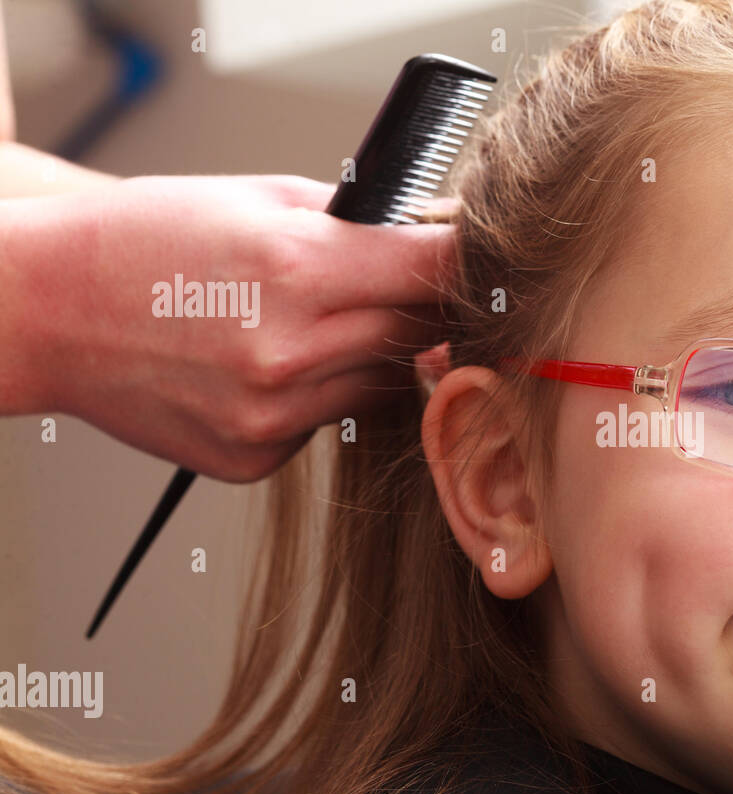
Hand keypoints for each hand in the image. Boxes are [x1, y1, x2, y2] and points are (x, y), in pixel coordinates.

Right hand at [6, 174, 459, 480]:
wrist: (49, 308)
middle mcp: (288, 352)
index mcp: (296, 269)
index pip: (433, 273)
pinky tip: (273, 363)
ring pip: (384, 384)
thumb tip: (437, 240)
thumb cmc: (147, 242)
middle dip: (427, 306)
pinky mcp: (255, 456)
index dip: (467, 263)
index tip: (484, 259)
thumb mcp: (261, 199)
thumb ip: (360, 225)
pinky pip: (330, 421)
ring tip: (320, 319)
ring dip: (375, 352)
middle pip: (419, 333)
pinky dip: (322, 393)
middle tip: (412, 284)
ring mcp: (270, 415)